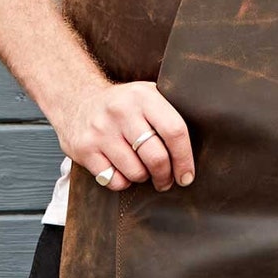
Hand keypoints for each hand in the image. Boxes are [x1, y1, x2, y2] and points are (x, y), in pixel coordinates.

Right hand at [53, 80, 194, 192]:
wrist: (76, 100)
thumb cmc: (122, 104)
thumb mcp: (146, 95)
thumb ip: (169, 112)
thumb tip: (201, 145)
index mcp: (143, 96)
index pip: (174, 131)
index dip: (185, 159)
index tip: (187, 175)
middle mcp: (121, 111)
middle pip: (156, 157)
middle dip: (165, 176)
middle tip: (166, 180)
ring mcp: (101, 130)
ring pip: (136, 172)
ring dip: (143, 178)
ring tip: (142, 170)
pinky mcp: (85, 148)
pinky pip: (114, 180)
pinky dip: (122, 182)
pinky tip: (122, 170)